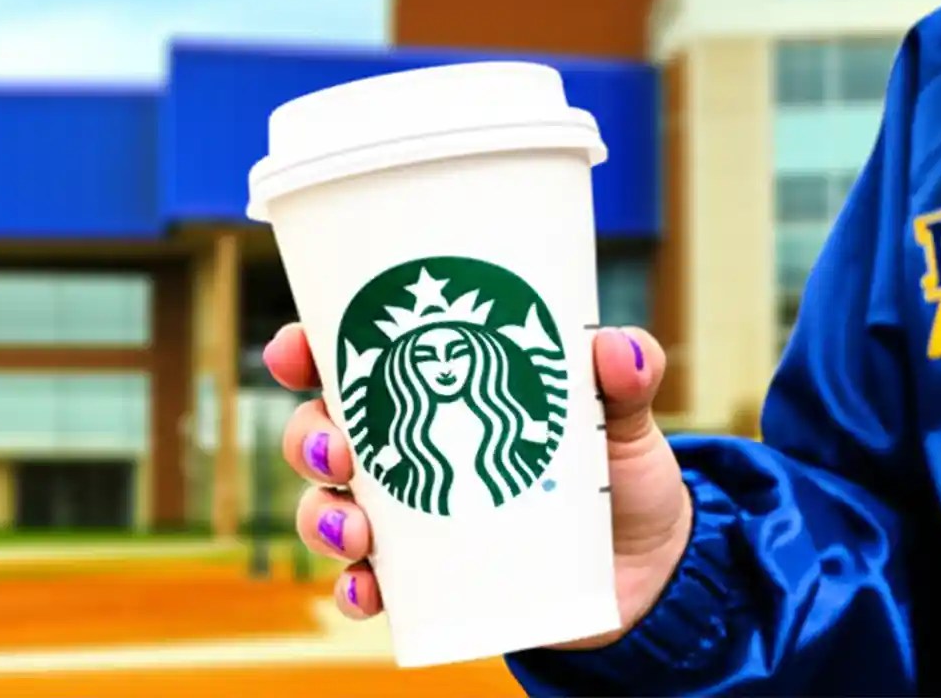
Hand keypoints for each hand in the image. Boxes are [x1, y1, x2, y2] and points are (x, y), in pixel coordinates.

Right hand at [263, 323, 691, 648]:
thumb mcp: (623, 419)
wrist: (647, 568)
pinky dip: (355, 589)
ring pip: (329, 509)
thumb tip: (616, 350)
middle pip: (323, 434)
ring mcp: (409, 519)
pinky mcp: (425, 581)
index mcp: (434, 393)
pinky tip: (368, 590)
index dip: (306, 350)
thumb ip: (624, 380)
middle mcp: (407, 452)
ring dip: (321, 517)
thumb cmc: (617, 473)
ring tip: (354, 529)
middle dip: (309, 439)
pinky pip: (367, 586)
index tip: (293, 350)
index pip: (355, 360)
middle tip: (338, 450)